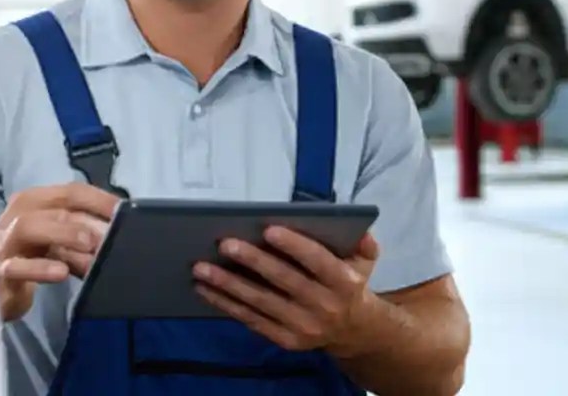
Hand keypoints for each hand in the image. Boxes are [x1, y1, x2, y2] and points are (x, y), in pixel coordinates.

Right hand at [0, 184, 120, 321]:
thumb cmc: (26, 260)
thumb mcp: (57, 246)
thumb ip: (82, 240)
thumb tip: (118, 237)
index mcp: (34, 204)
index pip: (70, 192)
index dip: (99, 199)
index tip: (125, 211)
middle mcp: (16, 217)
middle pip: (52, 205)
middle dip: (85, 217)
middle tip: (111, 234)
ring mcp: (3, 244)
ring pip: (29, 226)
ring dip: (63, 233)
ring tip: (89, 246)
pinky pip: (14, 266)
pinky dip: (39, 268)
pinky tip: (60, 273)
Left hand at [193, 227, 381, 356]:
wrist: (352, 330)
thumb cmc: (350, 283)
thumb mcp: (366, 261)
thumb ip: (365, 243)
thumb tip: (360, 230)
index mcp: (344, 282)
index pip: (318, 261)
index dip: (294, 245)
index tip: (268, 229)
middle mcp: (324, 306)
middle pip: (283, 281)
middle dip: (253, 261)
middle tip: (225, 244)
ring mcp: (303, 326)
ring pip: (261, 302)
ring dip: (228, 285)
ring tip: (201, 267)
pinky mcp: (285, 340)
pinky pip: (251, 319)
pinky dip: (226, 304)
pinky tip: (206, 289)